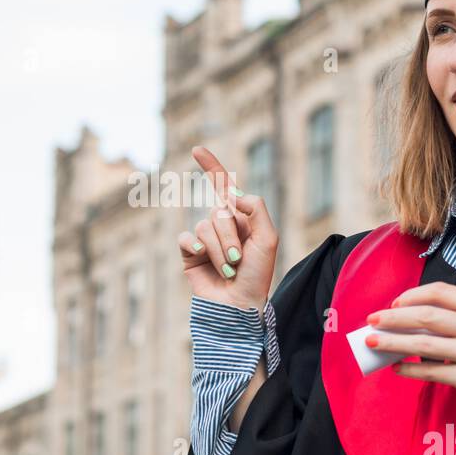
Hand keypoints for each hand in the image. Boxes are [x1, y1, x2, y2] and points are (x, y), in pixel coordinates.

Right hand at [176, 145, 278, 309]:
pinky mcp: (189, 254)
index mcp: (240, 218)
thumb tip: (232, 195)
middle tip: (239, 259)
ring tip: (229, 269)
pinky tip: (203, 260)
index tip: (196, 149)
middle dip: (230, 235)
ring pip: (204, 226)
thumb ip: (257, 209)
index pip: (223, 187)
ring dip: (219, 249)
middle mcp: (221, 225)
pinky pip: (186, 238)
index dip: (211, 166)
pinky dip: (196, 248)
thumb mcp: (269, 238)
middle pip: (218, 210)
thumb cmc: (258, 275)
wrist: (239, 305)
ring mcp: (204, 239)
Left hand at [362, 282, 455, 405]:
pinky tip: (395, 366)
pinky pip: (431, 372)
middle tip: (373, 320)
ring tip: (373, 341)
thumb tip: (414, 314)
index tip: (395, 302)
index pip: (442, 293)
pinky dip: (409, 370)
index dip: (413, 295)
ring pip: (423, 345)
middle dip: (394, 317)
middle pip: (427, 317)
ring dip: (393, 342)